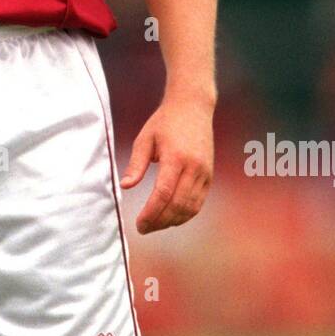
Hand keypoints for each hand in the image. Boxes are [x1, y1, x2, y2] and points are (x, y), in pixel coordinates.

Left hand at [120, 92, 214, 233]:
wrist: (193, 107)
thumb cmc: (165, 122)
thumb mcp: (144, 139)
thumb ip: (136, 164)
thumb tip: (125, 187)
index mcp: (175, 157)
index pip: (163, 194)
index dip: (150, 213)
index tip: (139, 223)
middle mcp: (193, 167)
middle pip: (177, 205)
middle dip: (159, 221)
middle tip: (143, 228)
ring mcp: (204, 172)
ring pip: (190, 208)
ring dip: (172, 221)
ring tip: (155, 225)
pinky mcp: (209, 175)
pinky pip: (199, 202)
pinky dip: (185, 214)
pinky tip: (171, 217)